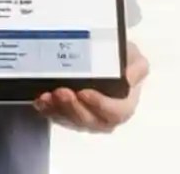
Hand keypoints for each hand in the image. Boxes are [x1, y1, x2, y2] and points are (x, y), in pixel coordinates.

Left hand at [34, 41, 148, 132]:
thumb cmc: (121, 62)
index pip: (115, 113)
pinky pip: (55, 115)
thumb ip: (137, 68)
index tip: (86, 92)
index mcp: (123, 106)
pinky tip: (42, 99)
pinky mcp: (65, 114)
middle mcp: (103, 117)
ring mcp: (83, 117)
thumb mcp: (135, 59)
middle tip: (63, 91)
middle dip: (73, 107)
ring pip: (69, 120)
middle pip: (88, 120)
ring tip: (50, 94)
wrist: (105, 59)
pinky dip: (47, 108)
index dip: (100, 105)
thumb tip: (129, 77)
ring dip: (58, 109)